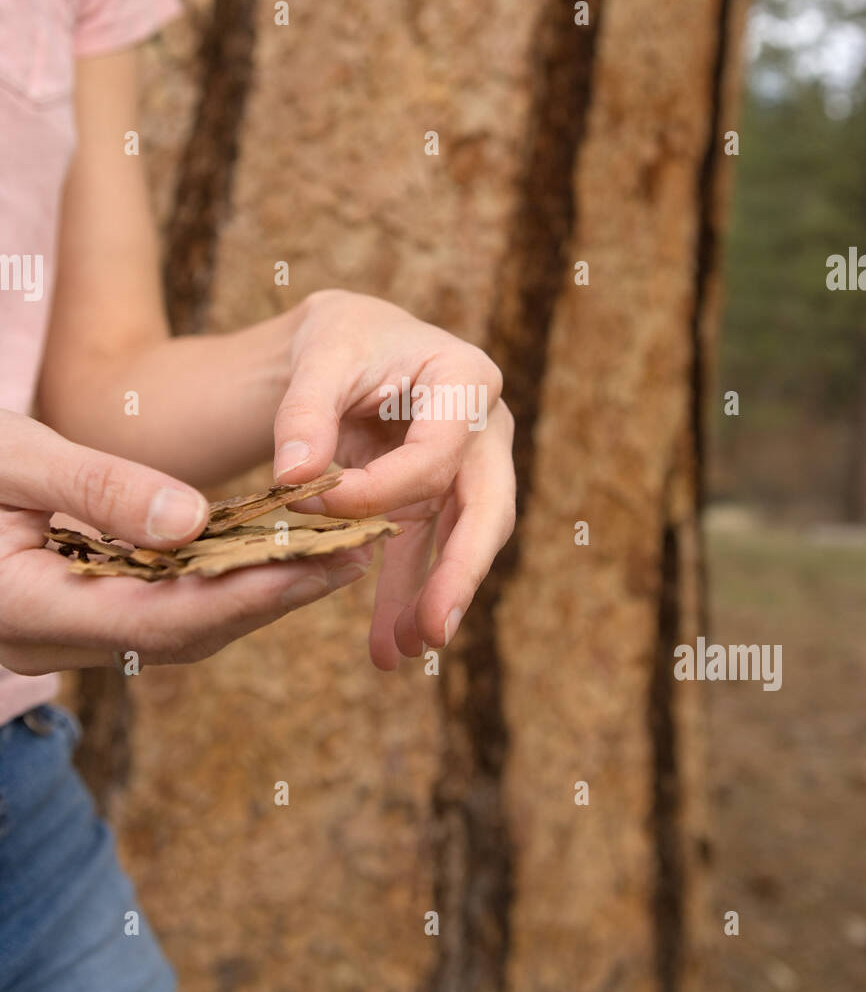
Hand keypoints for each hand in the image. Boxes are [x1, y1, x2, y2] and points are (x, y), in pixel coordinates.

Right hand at [0, 411, 370, 676]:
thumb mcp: (8, 458)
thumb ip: (94, 491)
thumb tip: (194, 521)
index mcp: (25, 608)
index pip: (163, 617)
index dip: (251, 595)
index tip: (326, 562)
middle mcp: (50, 639)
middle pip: (185, 632)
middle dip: (273, 598)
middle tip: (358, 553)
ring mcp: (62, 632)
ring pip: (179, 625)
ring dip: (256, 591)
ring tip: (335, 548)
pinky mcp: (77, 610)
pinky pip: (161, 606)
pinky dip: (218, 580)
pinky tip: (268, 548)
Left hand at [272, 290, 515, 669]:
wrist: (347, 343)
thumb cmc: (341, 339)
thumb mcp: (318, 355)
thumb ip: (304, 412)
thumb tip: (293, 478)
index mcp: (467, 381)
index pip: (435, 456)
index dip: (378, 491)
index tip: (310, 507)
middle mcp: (484, 429)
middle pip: (486, 509)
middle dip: (459, 574)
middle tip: (432, 631)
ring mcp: (468, 469)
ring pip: (464, 542)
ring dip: (434, 597)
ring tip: (404, 652)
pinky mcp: (439, 501)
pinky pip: (429, 553)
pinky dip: (408, 596)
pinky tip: (388, 647)